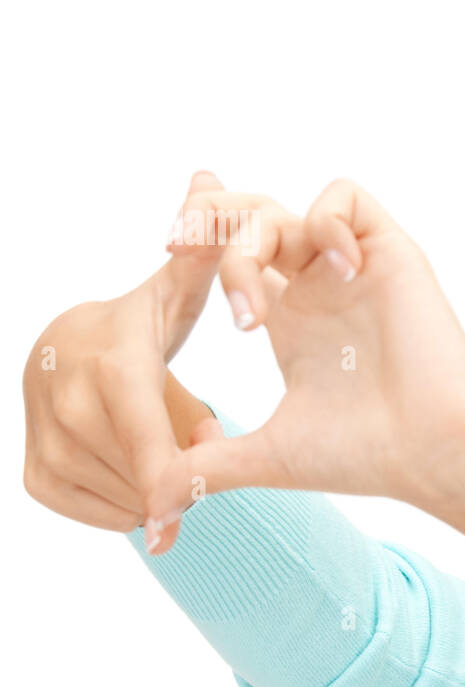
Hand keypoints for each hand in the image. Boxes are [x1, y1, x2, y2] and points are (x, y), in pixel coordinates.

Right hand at [23, 171, 233, 537]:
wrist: (72, 348)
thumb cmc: (141, 323)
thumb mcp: (177, 290)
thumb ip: (205, 251)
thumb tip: (210, 178)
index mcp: (108, 356)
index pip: (138, 417)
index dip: (169, 461)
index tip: (199, 491)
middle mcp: (62, 395)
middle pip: (131, 466)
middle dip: (177, 474)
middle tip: (208, 455)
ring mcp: (40, 434)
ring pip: (112, 493)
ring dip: (154, 488)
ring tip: (176, 457)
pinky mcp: (33, 470)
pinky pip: (86, 508)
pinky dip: (121, 506)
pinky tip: (140, 480)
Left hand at [143, 178, 464, 553]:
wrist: (436, 450)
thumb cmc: (367, 455)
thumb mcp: (271, 456)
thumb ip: (210, 466)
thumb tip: (157, 503)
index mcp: (287, 317)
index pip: (229, 254)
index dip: (192, 241)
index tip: (165, 252)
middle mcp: (315, 285)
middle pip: (248, 214)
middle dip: (205, 219)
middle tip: (179, 247)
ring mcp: (350, 267)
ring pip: (283, 207)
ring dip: (248, 240)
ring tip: (251, 315)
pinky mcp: (389, 252)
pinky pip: (346, 197)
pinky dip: (327, 219)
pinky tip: (337, 270)